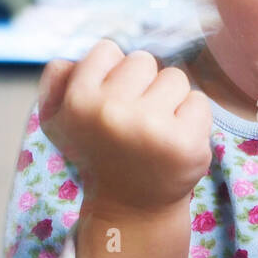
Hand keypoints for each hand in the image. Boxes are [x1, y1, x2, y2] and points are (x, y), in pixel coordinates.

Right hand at [37, 38, 213, 215]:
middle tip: (132, 121)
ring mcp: (151, 128)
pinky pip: (200, 101)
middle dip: (142, 85)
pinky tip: (174, 141)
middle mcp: (111, 114)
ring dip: (169, 100)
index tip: (108, 103)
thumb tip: (76, 56)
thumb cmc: (97, 151)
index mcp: (77, 103)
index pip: (107, 50)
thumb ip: (57, 78)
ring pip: (175, 77)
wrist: (131, 208)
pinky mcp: (186, 143)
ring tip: (154, 131)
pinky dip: (192, 118)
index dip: (111, 74)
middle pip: (143, 60)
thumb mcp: (57, 119)